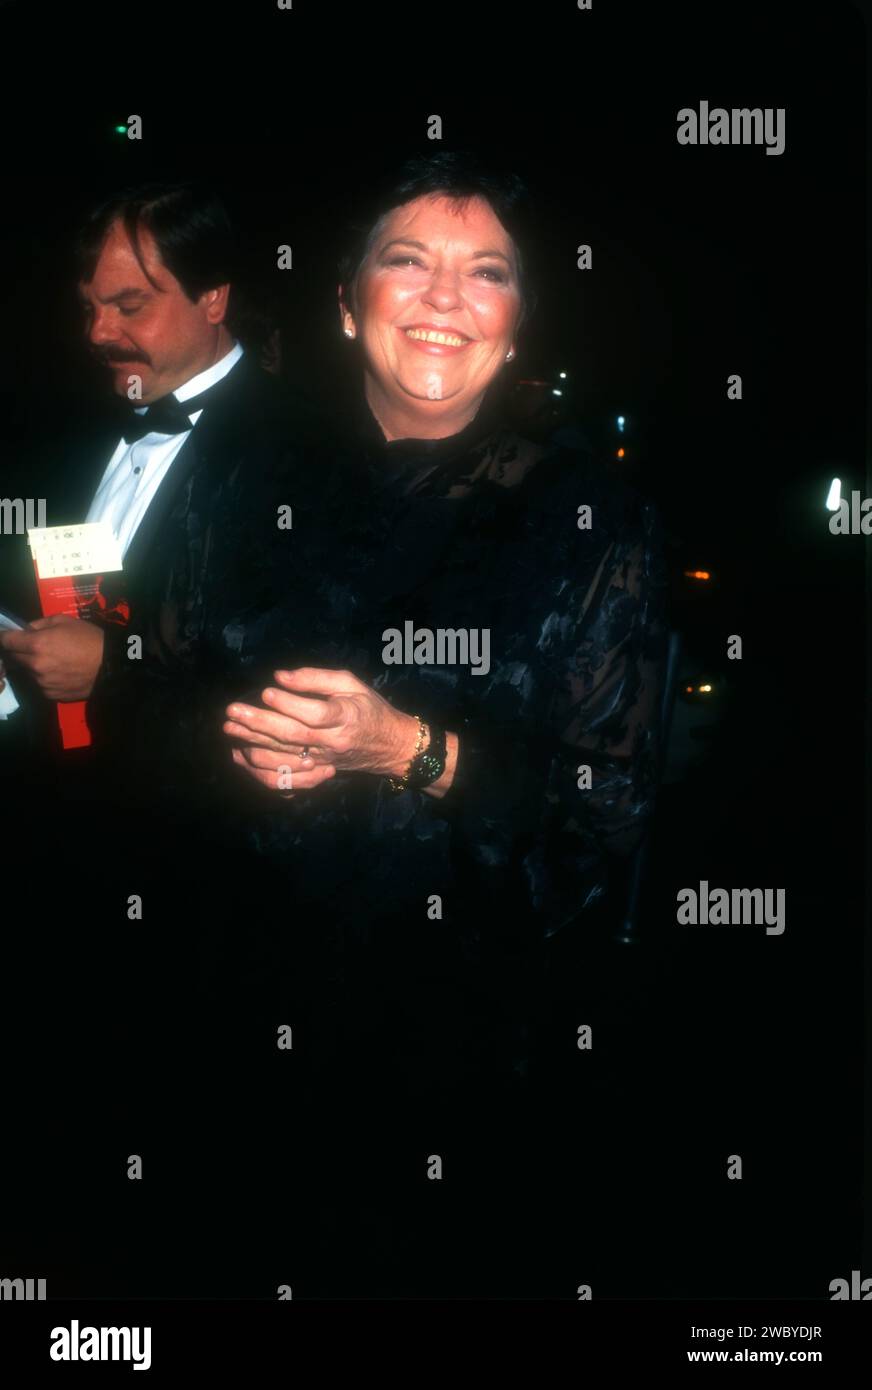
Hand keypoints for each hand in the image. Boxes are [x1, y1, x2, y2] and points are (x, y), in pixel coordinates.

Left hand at [0, 615, 104, 699]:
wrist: (110, 665)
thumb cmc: (89, 639)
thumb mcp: (64, 621)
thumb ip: (39, 623)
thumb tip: (27, 631)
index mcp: (36, 644)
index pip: (7, 641)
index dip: (4, 637)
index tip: (6, 636)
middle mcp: (35, 665)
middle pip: (13, 658)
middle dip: (18, 651)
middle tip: (29, 647)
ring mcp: (42, 682)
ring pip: (27, 672)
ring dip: (31, 666)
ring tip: (50, 660)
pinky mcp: (50, 694)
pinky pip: (39, 684)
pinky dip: (43, 678)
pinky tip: (58, 672)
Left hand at [223, 667, 420, 795]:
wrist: (390, 746)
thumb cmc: (369, 707)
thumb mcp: (351, 683)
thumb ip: (316, 678)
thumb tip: (281, 676)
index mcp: (345, 716)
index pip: (315, 713)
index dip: (289, 704)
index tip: (265, 691)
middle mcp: (332, 742)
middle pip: (292, 735)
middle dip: (259, 723)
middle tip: (232, 712)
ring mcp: (323, 760)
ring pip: (284, 756)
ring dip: (254, 743)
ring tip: (231, 729)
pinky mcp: (316, 771)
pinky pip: (287, 777)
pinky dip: (263, 770)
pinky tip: (244, 755)